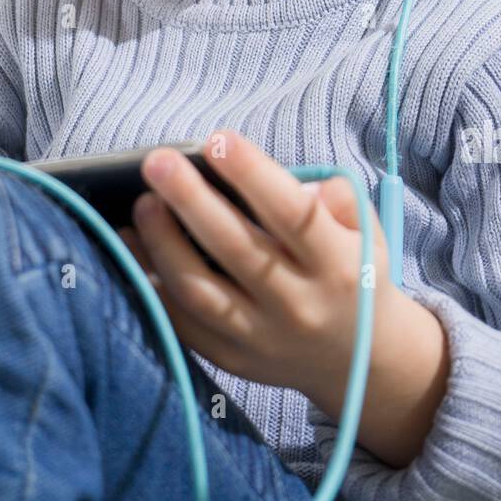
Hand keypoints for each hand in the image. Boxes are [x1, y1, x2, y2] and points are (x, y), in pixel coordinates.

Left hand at [115, 128, 397, 408]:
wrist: (361, 361)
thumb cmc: (354, 275)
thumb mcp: (368, 233)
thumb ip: (342, 200)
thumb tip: (302, 182)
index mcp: (337, 266)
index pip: (293, 214)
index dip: (253, 174)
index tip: (218, 139)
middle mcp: (298, 305)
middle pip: (235, 248)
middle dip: (190, 199)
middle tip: (157, 161)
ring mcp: (261, 338)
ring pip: (199, 291)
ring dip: (162, 243)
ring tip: (141, 203)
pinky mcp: (232, 360)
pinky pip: (182, 324)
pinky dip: (152, 286)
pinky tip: (132, 249)